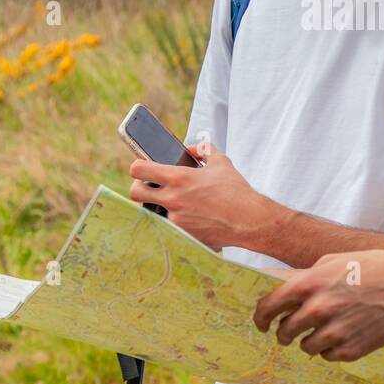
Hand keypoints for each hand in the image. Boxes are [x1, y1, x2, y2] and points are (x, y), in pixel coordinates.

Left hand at [128, 142, 270, 250]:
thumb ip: (202, 149)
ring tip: (175, 203)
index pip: (138, 170)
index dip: (138, 167)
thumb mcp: (221, 162)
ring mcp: (175, 219)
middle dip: (139, 188)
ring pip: (151, 211)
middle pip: (135, 192)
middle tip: (150, 187)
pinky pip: (168, 225)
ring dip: (158, 206)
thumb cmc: (236, 190)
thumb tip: (190, 149)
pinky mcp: (181, 234)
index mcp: (179, 178)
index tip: (143, 168)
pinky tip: (189, 217)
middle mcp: (173, 199)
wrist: (249, 220)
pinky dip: (174, 221)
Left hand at [252, 249, 383, 361]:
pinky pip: (327, 356)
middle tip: (291, 330)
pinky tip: (345, 334)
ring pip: (305, 347)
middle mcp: (318, 310)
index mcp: (310, 284)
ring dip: (310, 340)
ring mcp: (334, 332)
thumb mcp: (334, 262)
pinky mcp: (351, 350)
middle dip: (285, 332)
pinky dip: (331, 348)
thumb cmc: (375, 268)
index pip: (269, 307)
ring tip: (326, 329)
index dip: (260, 317)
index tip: (261, 323)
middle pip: (285, 331)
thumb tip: (283, 288)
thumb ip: (306, 277)